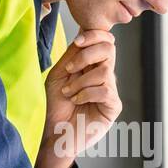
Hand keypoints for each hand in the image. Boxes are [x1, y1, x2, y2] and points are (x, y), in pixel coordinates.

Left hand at [35, 28, 121, 167]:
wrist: (54, 133)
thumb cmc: (54, 106)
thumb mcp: (59, 74)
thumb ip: (73, 55)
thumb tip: (84, 33)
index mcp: (92, 65)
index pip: (104, 41)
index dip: (94, 35)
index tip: (77, 42)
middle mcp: (104, 75)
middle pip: (109, 49)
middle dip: (87, 55)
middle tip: (70, 69)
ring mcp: (110, 90)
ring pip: (105, 71)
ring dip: (81, 81)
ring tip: (69, 93)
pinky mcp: (113, 106)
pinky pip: (106, 90)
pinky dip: (87, 93)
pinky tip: (77, 101)